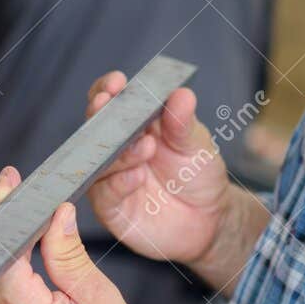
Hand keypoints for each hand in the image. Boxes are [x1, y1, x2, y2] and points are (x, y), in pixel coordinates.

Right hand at [84, 72, 231, 266]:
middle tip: (110, 105)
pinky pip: (105, 194)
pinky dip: (119, 183)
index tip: (117, 82)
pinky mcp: (111, 208)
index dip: (108, 88)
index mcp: (134, 125)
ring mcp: (110, 178)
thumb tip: (181, 94)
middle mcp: (116, 149)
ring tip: (146, 146)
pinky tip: (137, 176)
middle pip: (95, 127)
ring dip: (121, 151)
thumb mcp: (196, 145)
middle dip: (101, 115)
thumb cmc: (198, 176)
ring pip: (100, 160)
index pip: (112, 100)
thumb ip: (184, 123)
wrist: (209, 221)